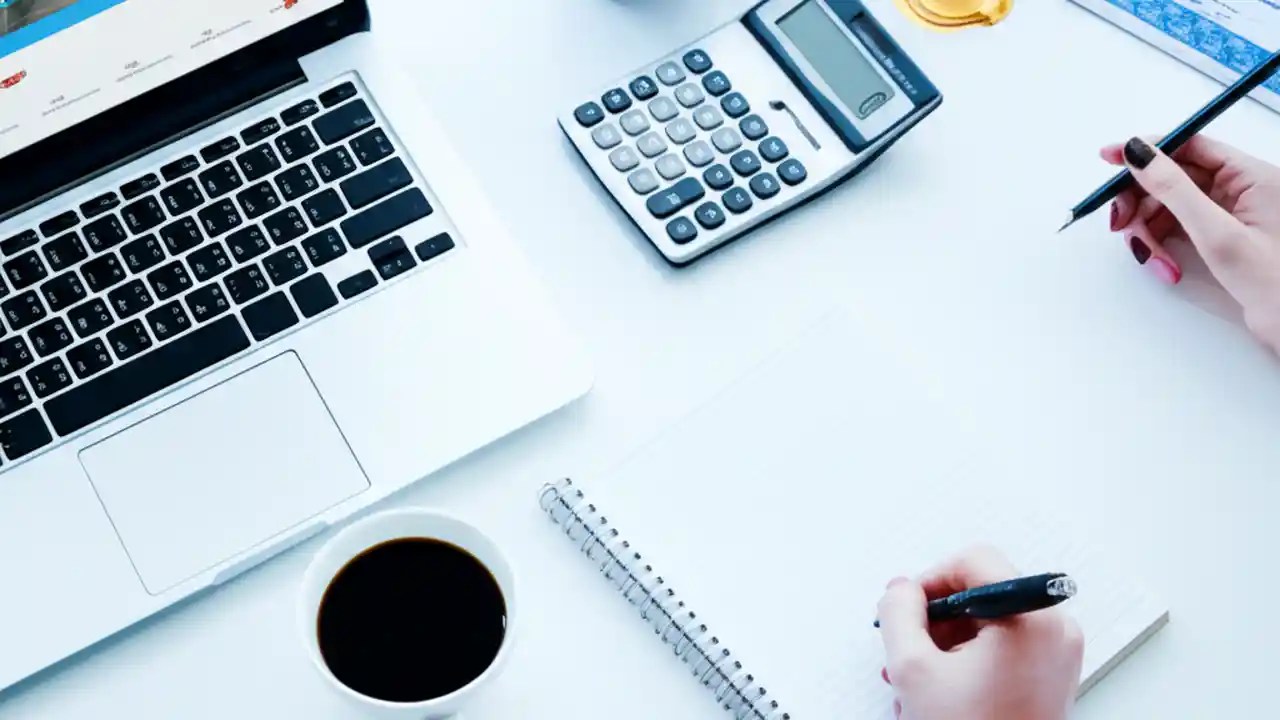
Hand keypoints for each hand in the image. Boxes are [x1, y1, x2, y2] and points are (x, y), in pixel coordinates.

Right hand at [876, 546, 1083, 719]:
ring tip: (918, 680)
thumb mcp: (914, 669)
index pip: (976, 562)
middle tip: (907, 648)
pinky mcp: (1053, 676)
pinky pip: (1004, 647)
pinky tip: (941, 690)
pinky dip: (968, 660)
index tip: (908, 605)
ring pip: (989, 622)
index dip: (932, 578)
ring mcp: (1058, 655)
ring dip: (945, 643)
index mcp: (1032, 620)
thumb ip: (899, 614)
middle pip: (982, 593)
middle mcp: (1055, 630)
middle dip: (936, 619)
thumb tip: (901, 591)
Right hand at [1104, 136, 1279, 352]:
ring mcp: (1231, 214)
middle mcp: (1243, 189)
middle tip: (1120, 223)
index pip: (1191, 146)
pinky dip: (1163, 246)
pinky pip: (1179, 229)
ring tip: (1153, 258)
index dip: (1148, 151)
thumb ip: (1175, 190)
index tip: (1110, 158)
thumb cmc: (1276, 285)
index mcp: (1253, 176)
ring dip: (1150, 231)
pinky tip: (1167, 267)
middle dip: (1142, 201)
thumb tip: (1139, 154)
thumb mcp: (1218, 234)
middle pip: (1174, 178)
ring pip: (1171, 206)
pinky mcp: (1223, 238)